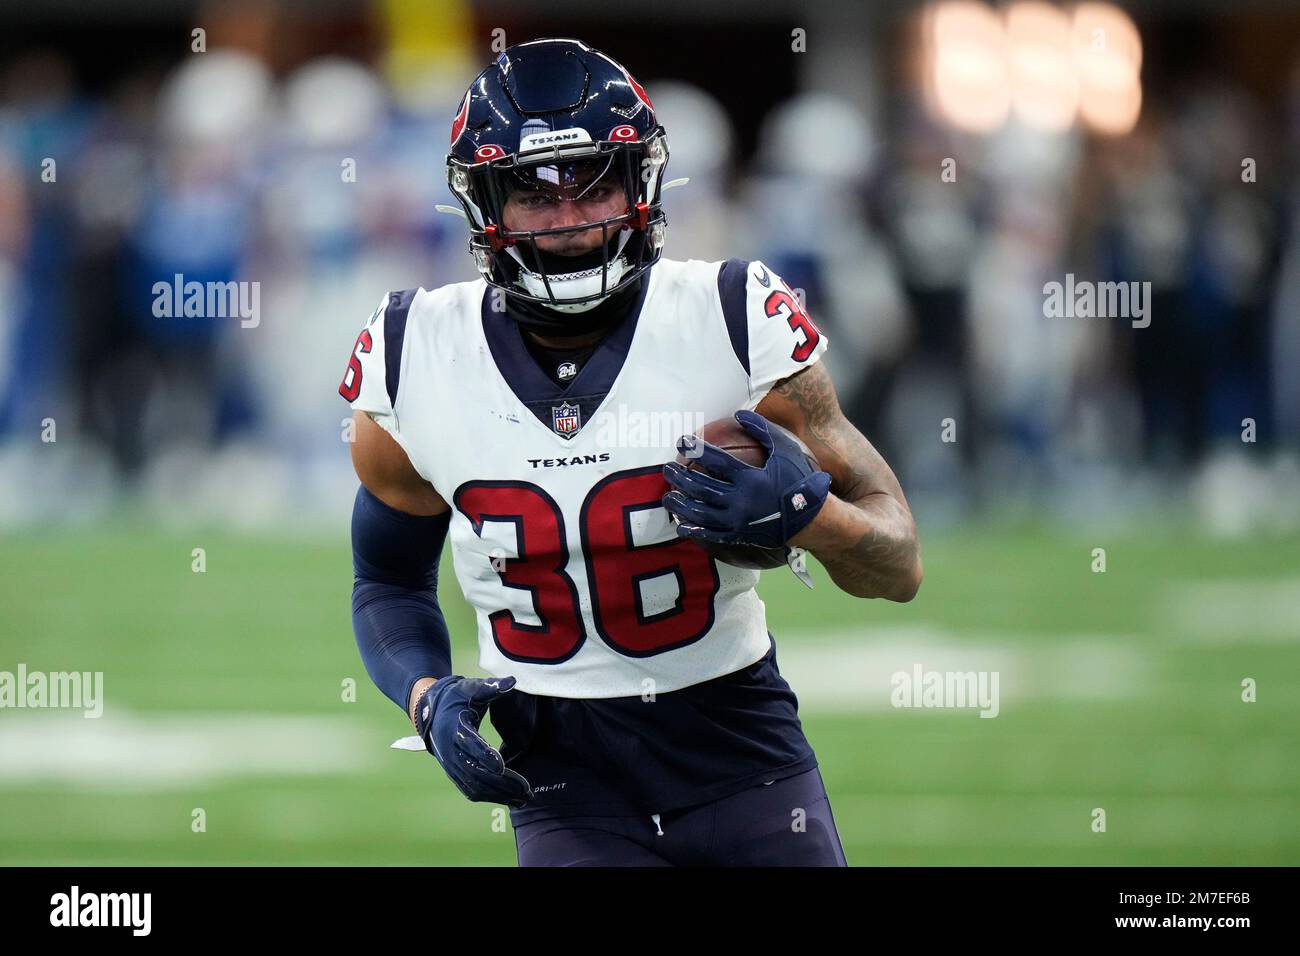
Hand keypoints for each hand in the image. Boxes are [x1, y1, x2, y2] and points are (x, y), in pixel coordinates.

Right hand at [415, 675, 532, 807]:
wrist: (431, 712)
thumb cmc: (456, 698)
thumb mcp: (471, 688)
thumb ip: (491, 687)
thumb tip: (512, 681)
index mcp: (455, 729)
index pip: (469, 745)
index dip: (484, 756)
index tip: (501, 765)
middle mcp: (451, 751)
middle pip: (476, 771)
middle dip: (501, 782)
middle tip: (526, 789)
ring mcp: (452, 766)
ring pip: (475, 786)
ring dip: (499, 794)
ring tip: (524, 798)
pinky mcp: (455, 774)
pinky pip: (471, 790)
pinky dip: (490, 797)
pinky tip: (510, 799)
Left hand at [661, 409, 831, 549]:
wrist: (812, 518)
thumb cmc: (799, 479)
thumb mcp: (786, 449)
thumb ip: (763, 430)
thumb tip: (739, 413)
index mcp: (751, 478)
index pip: (716, 461)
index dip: (697, 450)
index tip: (682, 442)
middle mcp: (741, 501)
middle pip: (702, 487)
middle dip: (681, 477)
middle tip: (666, 469)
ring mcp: (739, 521)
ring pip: (702, 513)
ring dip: (681, 505)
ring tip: (667, 497)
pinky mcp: (740, 535)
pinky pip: (713, 535)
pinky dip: (695, 530)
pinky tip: (681, 525)